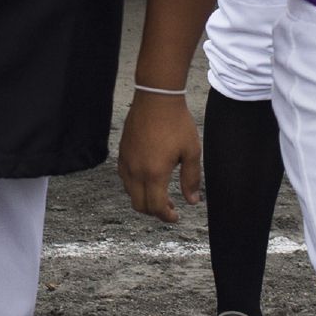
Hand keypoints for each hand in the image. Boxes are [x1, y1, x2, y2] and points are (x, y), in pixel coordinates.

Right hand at [119, 90, 201, 221]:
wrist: (157, 98)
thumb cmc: (176, 122)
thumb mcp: (191, 152)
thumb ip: (191, 179)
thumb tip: (192, 201)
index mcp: (154, 174)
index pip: (156, 207)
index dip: (166, 217)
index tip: (176, 217)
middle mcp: (136, 171)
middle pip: (140, 205)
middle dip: (154, 212)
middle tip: (169, 208)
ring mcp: (126, 162)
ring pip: (130, 193)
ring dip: (144, 199)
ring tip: (160, 193)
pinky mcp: (122, 153)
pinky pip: (124, 178)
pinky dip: (135, 186)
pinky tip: (147, 178)